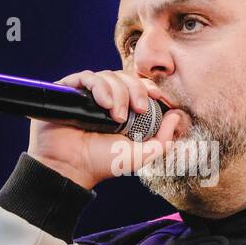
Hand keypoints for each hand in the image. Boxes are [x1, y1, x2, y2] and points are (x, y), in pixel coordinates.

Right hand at [26, 69, 186, 189]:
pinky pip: (87, 77)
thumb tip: (176, 116)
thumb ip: (163, 140)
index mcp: (121, 109)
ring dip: (118, 92)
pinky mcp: (69, 91)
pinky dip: (99, 86)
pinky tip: (103, 103)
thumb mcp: (140, 155)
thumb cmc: (101, 163)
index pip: (138, 86)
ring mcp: (86, 94)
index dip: (148, 87)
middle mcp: (104, 98)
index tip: (158, 96)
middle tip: (138, 109)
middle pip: (125, 77)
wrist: (70, 168)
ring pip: (108, 76)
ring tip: (116, 115)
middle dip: (136, 90)